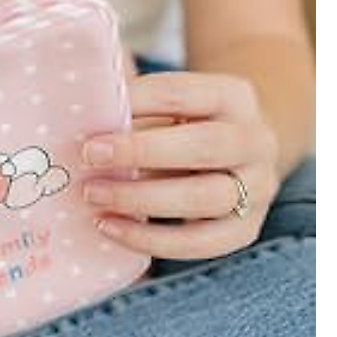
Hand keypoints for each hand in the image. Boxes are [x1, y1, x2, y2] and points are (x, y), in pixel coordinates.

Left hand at [80, 71, 279, 260]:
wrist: (233, 158)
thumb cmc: (182, 125)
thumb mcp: (166, 104)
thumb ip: (130, 106)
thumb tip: (79, 111)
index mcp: (233, 96)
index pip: (182, 93)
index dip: (136, 103)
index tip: (94, 116)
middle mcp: (255, 141)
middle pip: (204, 146)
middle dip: (141, 152)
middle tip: (90, 155)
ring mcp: (258, 188)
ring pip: (205, 197)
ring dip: (141, 198)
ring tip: (93, 195)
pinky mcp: (244, 230)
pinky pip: (201, 242)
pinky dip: (152, 239)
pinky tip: (111, 227)